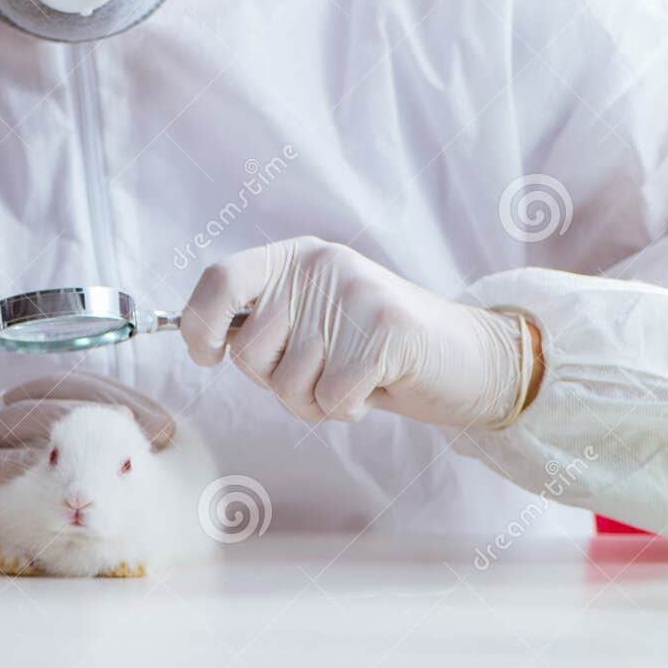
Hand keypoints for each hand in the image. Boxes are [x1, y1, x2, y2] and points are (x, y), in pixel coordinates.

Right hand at [0, 373, 173, 551]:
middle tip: (159, 432)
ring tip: (117, 440)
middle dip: (113, 408)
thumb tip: (100, 482)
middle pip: (56, 393)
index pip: (71, 389)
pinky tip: (39, 460)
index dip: (121, 400)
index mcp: (4, 411)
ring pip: (20, 418)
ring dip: (72, 425)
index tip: (167, 425)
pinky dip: (8, 459)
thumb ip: (32, 463)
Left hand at [179, 237, 538, 428]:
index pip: (221, 280)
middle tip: (323, 372)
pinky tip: (378, 386)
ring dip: (317, 401)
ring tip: (356, 376)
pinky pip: (331, 399)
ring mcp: (354, 293)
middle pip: (249, 353)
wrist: (468, 357)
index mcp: (294, 257)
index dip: (198, 324)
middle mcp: (320, 265)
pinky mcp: (386, 330)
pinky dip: (349, 410)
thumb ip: (267, 322)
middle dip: (277, 384)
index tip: (208, 357)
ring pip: (290, 385)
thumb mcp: (315, 318)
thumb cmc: (375, 349)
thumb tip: (202, 341)